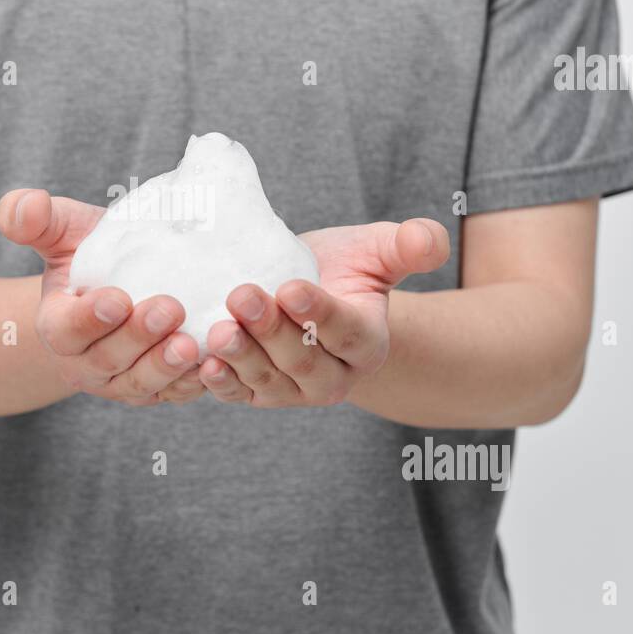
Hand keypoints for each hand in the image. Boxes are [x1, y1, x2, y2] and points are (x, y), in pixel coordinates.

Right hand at [0, 189, 203, 404]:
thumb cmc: (91, 254)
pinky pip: (172, 394)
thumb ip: (36, 218)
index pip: (66, 330)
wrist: (122, 284)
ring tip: (191, 343)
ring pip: (140, 383)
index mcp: (57, 326)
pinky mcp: (156, 390)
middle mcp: (84, 363)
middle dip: (138, 338)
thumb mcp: (62, 231)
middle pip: (108, 359)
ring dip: (165, 367)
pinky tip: (214, 362)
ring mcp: (120, 382)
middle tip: (171, 308)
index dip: (89, 319)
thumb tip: (25, 206)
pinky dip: (191, 383)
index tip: (118, 298)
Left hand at [197, 219, 450, 407]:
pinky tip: (202, 364)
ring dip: (241, 357)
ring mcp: (293, 391)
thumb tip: (430, 238)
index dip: (319, 313)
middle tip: (241, 295)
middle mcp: (334, 376)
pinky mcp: (258, 394)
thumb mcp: (377, 251)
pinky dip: (221, 384)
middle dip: (271, 331)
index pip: (345, 332)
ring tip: (217, 330)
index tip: (290, 288)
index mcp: (367, 343)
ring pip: (269, 381)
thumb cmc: (344, 269)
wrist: (304, 290)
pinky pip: (240, 395)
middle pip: (303, 361)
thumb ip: (408, 245)